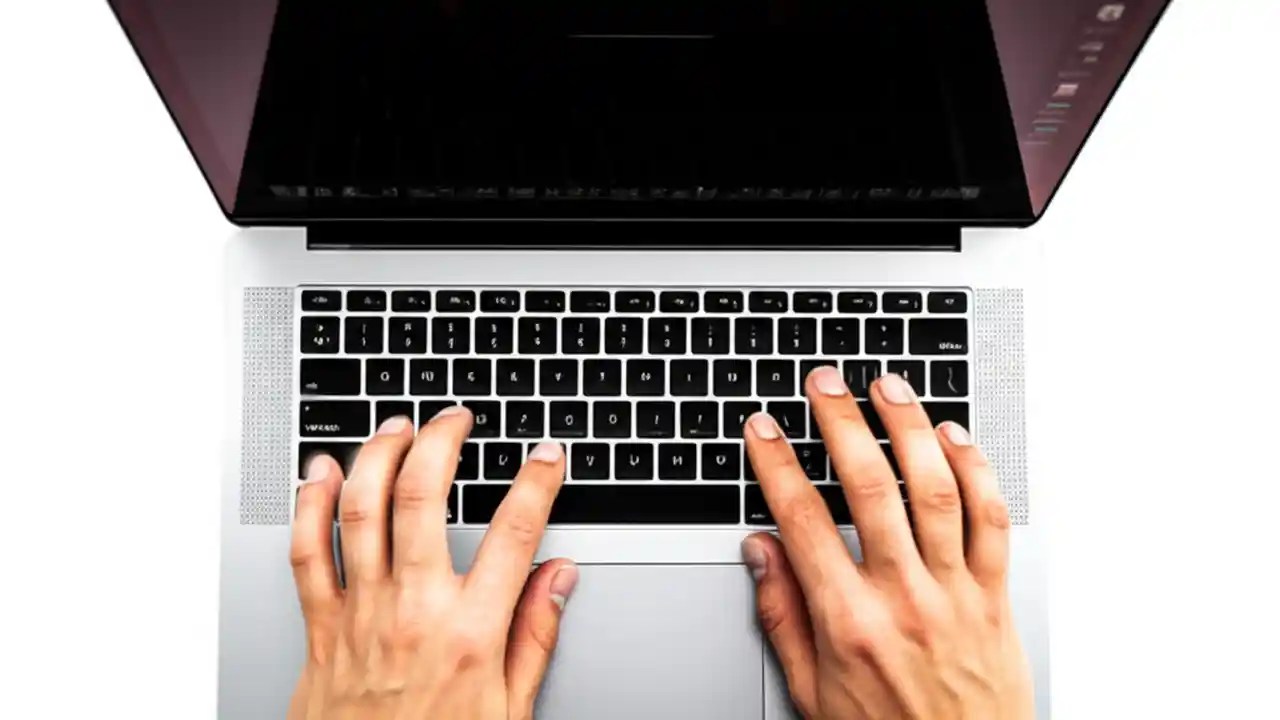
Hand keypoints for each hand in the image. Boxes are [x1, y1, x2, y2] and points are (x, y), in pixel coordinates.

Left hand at [288, 407, 576, 719]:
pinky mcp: (320, 626)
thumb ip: (535, 635)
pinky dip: (310, 503)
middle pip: (424, 497)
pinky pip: (306, 551)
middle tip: (456, 419)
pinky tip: (323, 473)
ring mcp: (360, 614)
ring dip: (378, 454)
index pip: (514, 533)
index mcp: (470, 633)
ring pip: (361, 510)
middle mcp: (413, 612)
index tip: (547, 457)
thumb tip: (559, 578)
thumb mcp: (510, 709)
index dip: (537, 482)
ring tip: (398, 426)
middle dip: (442, 440)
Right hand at [741, 367, 1032, 719]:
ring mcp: (954, 593)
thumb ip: (782, 616)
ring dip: (909, 428)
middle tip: (824, 383)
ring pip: (934, 490)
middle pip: (869, 488)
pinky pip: (990, 520)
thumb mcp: (812, 692)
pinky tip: (953, 438)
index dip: (777, 465)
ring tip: (887, 387)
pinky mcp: (994, 596)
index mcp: (849, 622)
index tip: (763, 430)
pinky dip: (974, 471)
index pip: (803, 521)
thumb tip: (760, 553)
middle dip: (842, 422)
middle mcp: (903, 599)